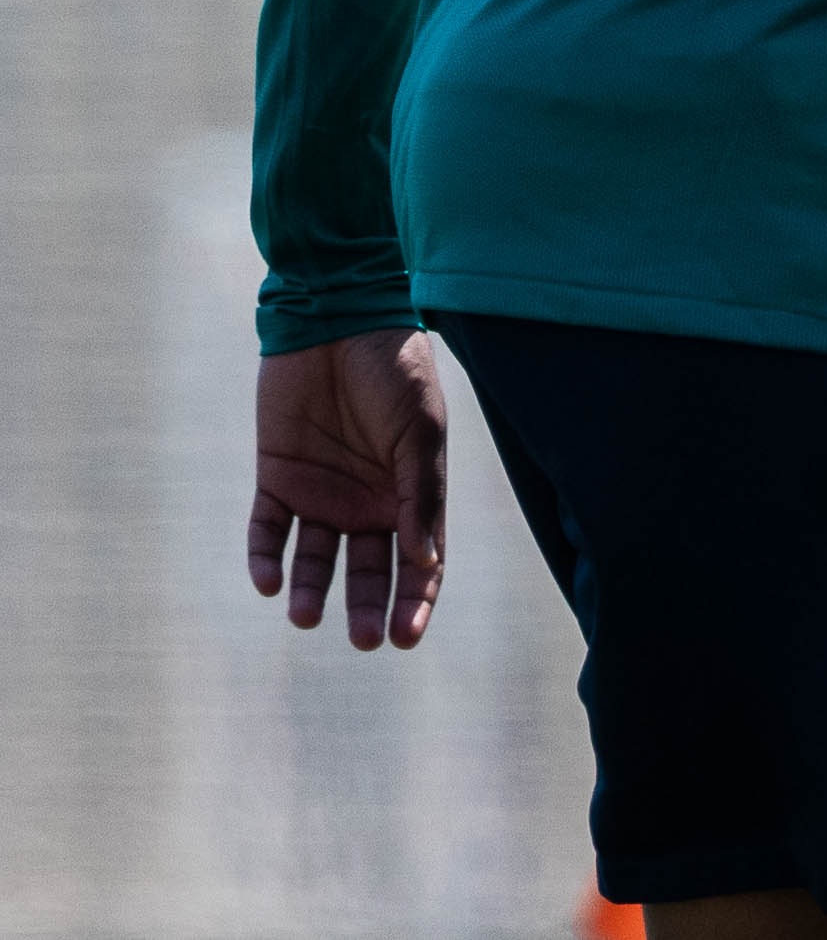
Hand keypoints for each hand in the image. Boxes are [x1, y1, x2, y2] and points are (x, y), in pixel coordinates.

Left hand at [249, 329, 447, 650]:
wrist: (337, 320)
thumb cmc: (395, 371)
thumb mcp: (419, 432)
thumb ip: (421, 494)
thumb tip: (427, 562)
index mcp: (412, 492)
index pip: (419, 562)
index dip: (416, 602)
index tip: (405, 639)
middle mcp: (368, 501)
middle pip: (368, 570)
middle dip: (367, 608)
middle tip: (361, 639)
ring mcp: (321, 492)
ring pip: (315, 559)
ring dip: (312, 591)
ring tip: (306, 615)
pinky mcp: (277, 478)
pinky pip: (267, 530)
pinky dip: (266, 557)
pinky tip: (268, 580)